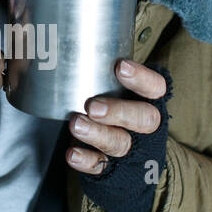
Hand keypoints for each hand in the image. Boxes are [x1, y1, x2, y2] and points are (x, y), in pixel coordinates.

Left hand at [67, 60, 173, 211]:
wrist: (128, 162)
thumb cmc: (117, 111)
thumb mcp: (117, 91)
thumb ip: (101, 73)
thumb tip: (56, 42)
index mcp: (149, 101)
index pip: (155, 87)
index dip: (141, 78)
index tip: (120, 67)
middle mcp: (145, 126)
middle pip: (144, 118)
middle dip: (119, 111)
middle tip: (93, 106)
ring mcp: (131, 149)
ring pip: (120, 143)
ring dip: (98, 134)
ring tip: (76, 124)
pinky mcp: (114, 169)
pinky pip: (101, 166)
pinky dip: (86, 160)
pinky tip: (72, 153)